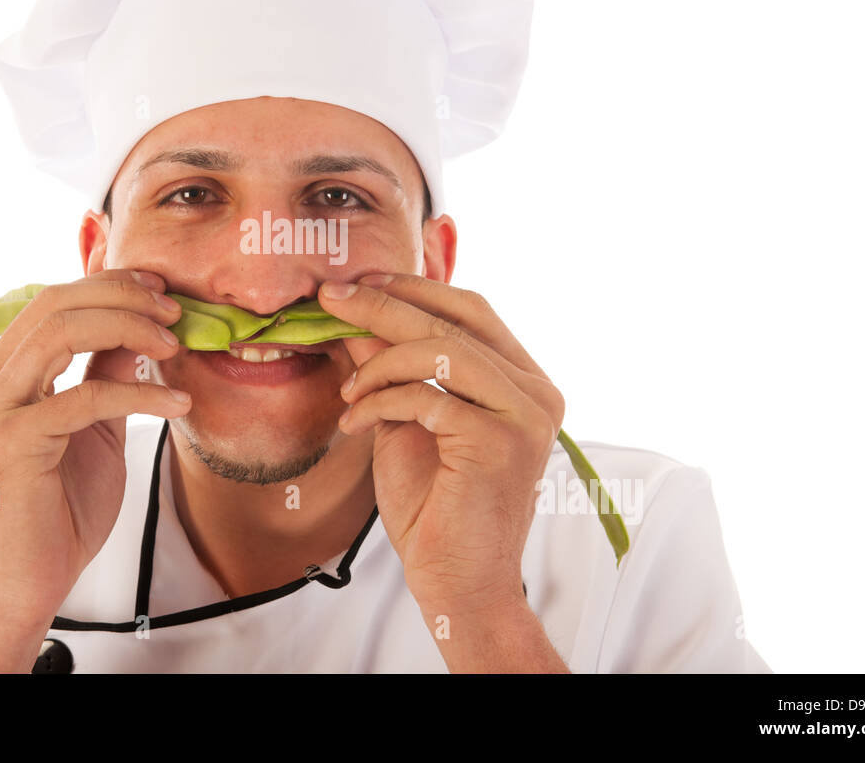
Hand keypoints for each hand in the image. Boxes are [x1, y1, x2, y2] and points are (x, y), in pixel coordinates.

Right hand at [0, 269, 190, 626]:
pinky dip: (141, 392)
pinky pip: (86, 396)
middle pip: (54, 303)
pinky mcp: (12, 441)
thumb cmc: (57, 514)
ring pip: (61, 332)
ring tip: (175, 344)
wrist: (23, 586)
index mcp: (1, 376)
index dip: (109, 286)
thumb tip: (141, 334)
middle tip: (175, 311)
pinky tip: (177, 401)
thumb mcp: (95, 432)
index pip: (52, 303)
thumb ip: (108, 380)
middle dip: (122, 295)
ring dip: (128, 327)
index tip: (161, 291)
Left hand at [321, 274, 564, 623]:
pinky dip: (380, 402)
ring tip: (347, 393)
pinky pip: (426, 398)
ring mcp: (525, 418)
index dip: (413, 287)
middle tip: (328, 298)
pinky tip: (354, 422)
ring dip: (377, 363)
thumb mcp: (403, 419)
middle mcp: (536, 392)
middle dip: (382, 304)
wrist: (454, 582)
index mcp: (523, 380)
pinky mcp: (501, 445)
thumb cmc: (432, 505)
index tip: (357, 281)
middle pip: (452, 323)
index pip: (471, 309)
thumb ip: (388, 366)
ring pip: (440, 351)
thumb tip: (352, 310)